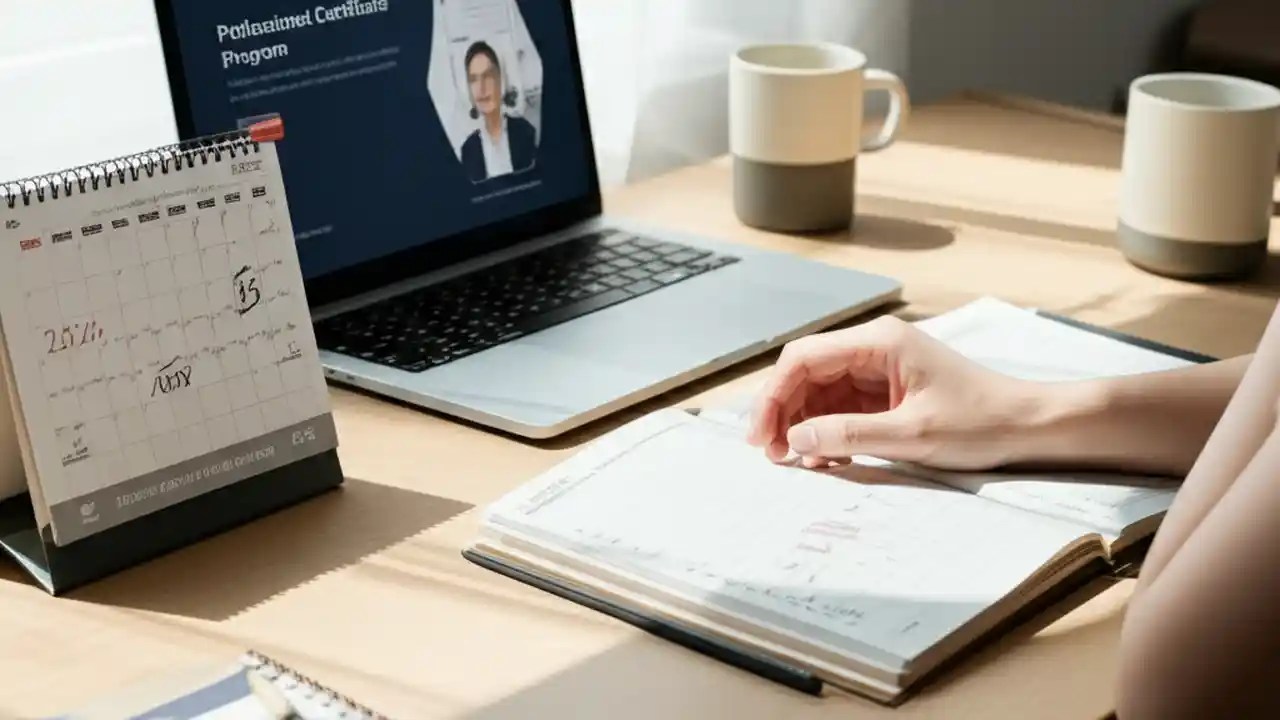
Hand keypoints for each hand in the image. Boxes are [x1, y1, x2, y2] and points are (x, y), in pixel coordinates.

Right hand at [746, 316, 1042, 469]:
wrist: (1028, 427)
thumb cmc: (981, 423)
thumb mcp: (911, 435)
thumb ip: (848, 435)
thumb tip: (795, 439)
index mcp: (878, 342)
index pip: (803, 358)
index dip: (774, 396)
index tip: (761, 436)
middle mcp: (873, 348)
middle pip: (805, 373)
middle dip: (784, 413)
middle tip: (773, 456)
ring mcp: (879, 369)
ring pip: (819, 392)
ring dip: (803, 425)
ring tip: (797, 462)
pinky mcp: (886, 392)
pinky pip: (840, 407)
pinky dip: (827, 432)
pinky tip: (826, 459)